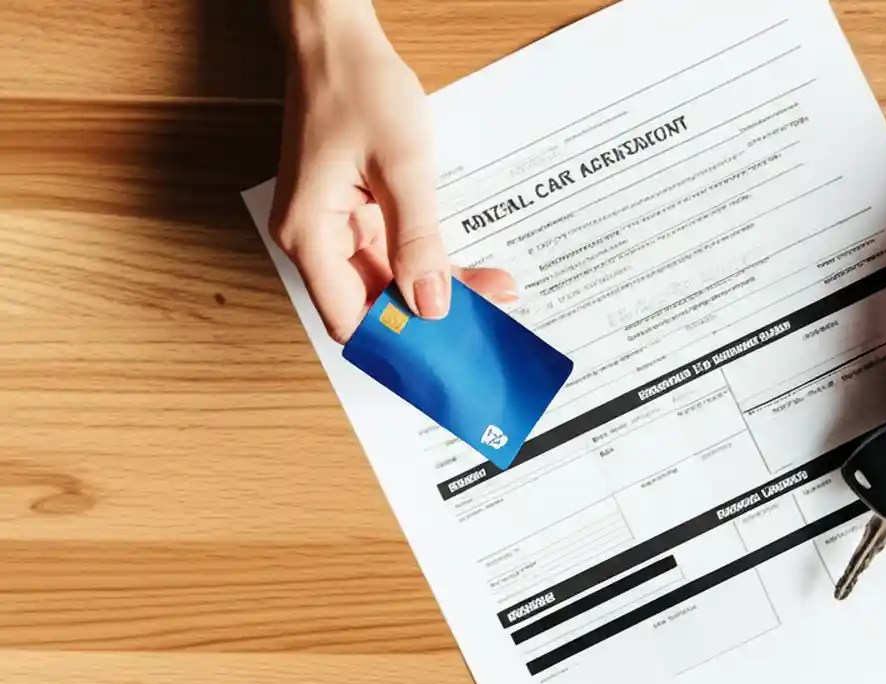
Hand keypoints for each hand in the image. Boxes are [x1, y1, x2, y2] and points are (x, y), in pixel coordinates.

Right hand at [268, 1, 514, 341]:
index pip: (351, 320)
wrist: (337, 41)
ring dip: (439, 291)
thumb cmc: (357, 89)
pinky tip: (470, 269)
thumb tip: (431, 304)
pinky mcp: (353, 214)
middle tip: (489, 323)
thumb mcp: (402, 167)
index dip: (398, 345)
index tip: (445, 357)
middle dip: (432, 318)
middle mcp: (315, 240)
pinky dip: (430, 262)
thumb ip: (418, 240)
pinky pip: (393, 254)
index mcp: (310, 236)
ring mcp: (334, 228)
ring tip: (493, 293)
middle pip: (374, 305)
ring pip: (389, 282)